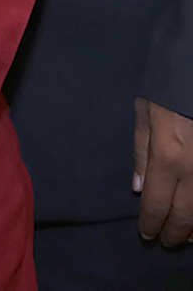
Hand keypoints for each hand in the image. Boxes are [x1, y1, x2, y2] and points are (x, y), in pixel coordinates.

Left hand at [134, 97, 192, 245]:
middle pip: (184, 217)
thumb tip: (139, 188)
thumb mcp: (145, 113)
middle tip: (166, 240)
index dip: (150, 224)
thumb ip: (142, 152)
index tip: (146, 234)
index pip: (156, 205)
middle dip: (173, 233)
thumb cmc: (167, 87)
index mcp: (167, 156)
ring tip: (187, 236)